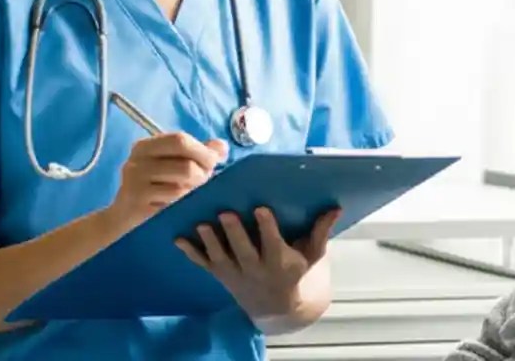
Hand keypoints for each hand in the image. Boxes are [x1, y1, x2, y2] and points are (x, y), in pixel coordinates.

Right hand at [105, 133, 227, 226]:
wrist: (121, 218)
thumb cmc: (152, 189)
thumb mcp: (171, 166)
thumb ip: (197, 153)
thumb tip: (222, 147)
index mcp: (145, 146)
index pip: (180, 140)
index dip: (203, 151)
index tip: (215, 161)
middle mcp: (137, 159)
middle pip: (184, 162)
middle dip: (203, 171)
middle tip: (206, 180)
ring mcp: (134, 180)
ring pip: (182, 182)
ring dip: (195, 189)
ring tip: (193, 192)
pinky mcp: (137, 201)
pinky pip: (173, 200)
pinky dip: (184, 202)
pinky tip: (180, 204)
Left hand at [175, 206, 341, 323]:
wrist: (275, 306)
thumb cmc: (293, 271)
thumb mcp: (311, 255)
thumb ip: (321, 231)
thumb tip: (336, 208)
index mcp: (280, 262)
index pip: (273, 244)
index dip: (268, 228)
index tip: (263, 209)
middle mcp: (256, 269)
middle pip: (244, 252)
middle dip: (235, 234)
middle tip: (227, 213)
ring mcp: (236, 273)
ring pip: (222, 259)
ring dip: (211, 242)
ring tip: (202, 225)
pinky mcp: (220, 274)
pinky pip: (204, 265)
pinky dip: (191, 253)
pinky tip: (178, 238)